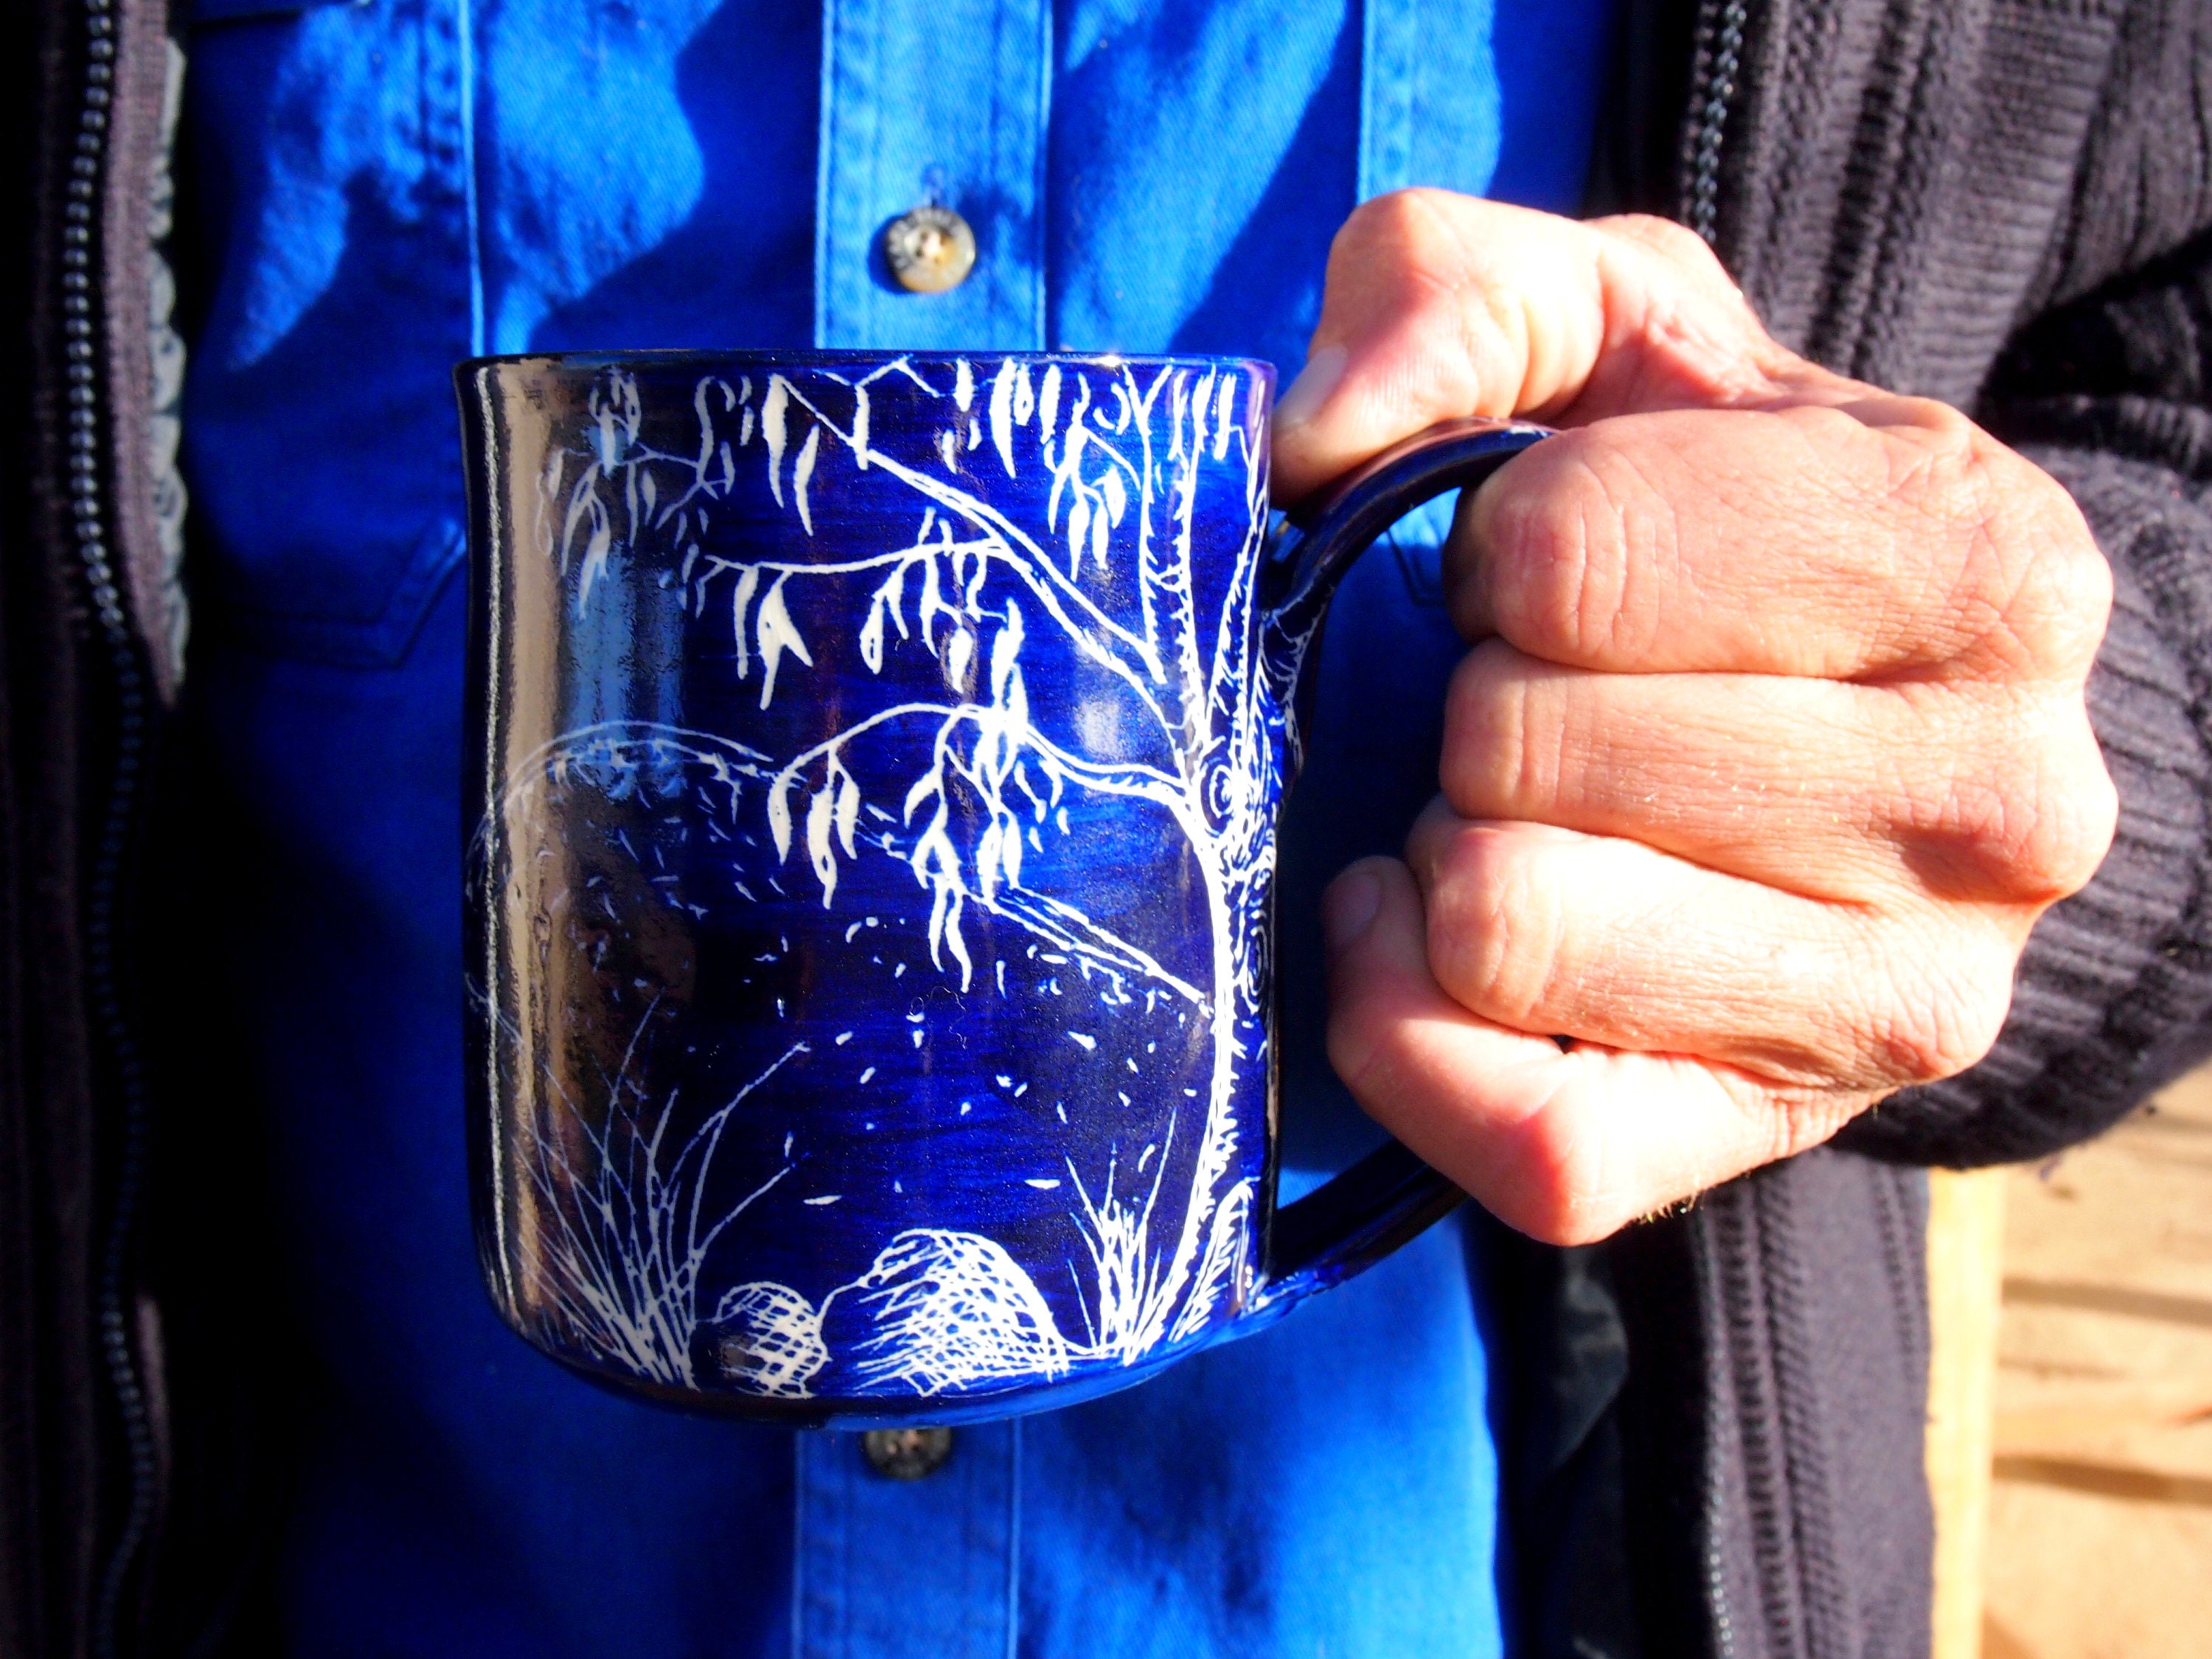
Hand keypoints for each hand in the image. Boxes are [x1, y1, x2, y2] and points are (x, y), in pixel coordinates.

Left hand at [1273, 192, 2116, 1244]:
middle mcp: (1999, 801)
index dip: (1493, 554)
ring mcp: (1906, 1004)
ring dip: (1446, 858)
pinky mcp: (1771, 1141)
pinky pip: (1533, 1149)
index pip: (1572, 556)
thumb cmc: (1700, 511)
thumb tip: (1313, 439)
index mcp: (1981, 561)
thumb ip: (1456, 295)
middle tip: (1528, 709)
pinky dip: (1407, 1034)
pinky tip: (1423, 941)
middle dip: (1471, 711)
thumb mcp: (1603, 330)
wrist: (1821, 727)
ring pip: (1508, 938)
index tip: (1541, 572)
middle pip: (1519, 750)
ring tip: (1508, 817)